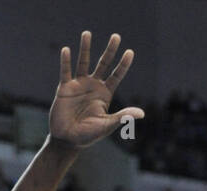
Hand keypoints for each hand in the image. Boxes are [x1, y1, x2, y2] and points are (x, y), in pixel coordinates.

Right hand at [49, 31, 143, 149]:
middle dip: (110, 50)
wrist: (67, 141)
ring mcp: (78, 85)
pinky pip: (65, 72)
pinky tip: (66, 50)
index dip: (123, 64)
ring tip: (87, 33)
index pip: (117, 76)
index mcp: (105, 94)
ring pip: (83, 63)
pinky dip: (65, 62)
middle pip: (103, 64)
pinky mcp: (64, 88)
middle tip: (116, 36)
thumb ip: (122, 117)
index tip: (130, 52)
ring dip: (85, 48)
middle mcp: (93, 86)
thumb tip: (141, 114)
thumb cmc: (88, 136)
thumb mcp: (107, 126)